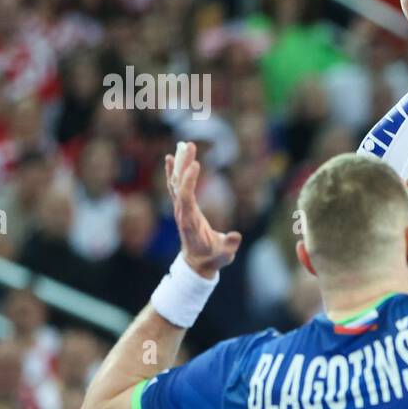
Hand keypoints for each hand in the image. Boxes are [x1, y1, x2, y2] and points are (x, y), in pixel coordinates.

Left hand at [164, 142, 240, 277]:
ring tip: (184, 145)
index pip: (186, 197)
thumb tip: (236, 235)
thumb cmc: (213, 258)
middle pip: (179, 184)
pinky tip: (171, 157)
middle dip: (184, 164)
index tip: (196, 164)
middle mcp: (181, 212)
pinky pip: (176, 185)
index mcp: (190, 221)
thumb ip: (229, 245)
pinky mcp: (183, 206)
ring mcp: (180, 208)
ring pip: (176, 182)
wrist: (198, 263)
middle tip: (190, 145)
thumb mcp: (224, 255)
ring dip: (180, 163)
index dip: (189, 181)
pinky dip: (174, 171)